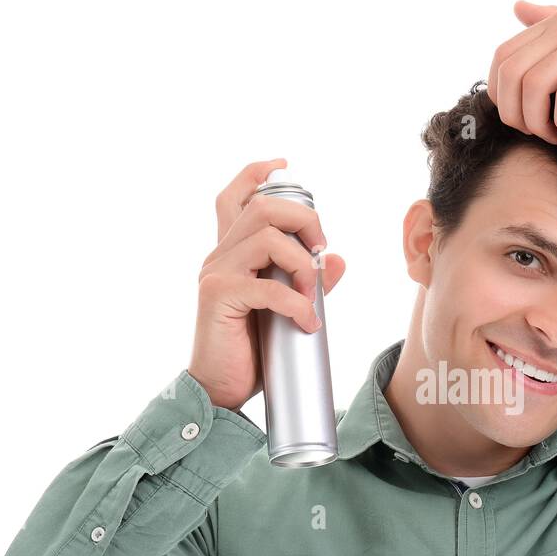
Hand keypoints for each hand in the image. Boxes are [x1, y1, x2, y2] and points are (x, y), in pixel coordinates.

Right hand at [188, 158, 346, 411]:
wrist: (219, 391)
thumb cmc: (251, 351)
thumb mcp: (287, 311)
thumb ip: (309, 283)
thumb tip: (340, 260)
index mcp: (232, 252)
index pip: (235, 197)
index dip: (256, 173)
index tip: (283, 164)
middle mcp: (220, 255)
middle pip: (263, 208)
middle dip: (305, 222)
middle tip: (320, 255)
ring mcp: (216, 273)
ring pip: (266, 238)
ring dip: (302, 263)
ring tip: (312, 294)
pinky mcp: (219, 297)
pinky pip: (267, 287)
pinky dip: (297, 304)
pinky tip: (307, 323)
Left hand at [486, 1, 556, 143]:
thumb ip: (551, 18)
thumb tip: (517, 8)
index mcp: (554, 22)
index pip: (501, 59)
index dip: (502, 96)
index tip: (524, 118)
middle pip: (511, 75)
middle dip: (516, 115)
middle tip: (539, 133)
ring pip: (533, 87)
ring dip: (539, 122)